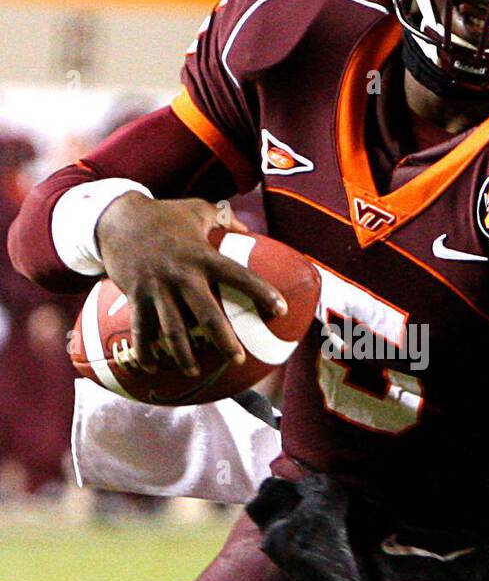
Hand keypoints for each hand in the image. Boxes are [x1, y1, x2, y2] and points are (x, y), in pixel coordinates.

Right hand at [96, 193, 286, 375]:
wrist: (115, 218)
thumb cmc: (162, 214)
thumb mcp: (196, 209)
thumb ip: (224, 218)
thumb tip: (245, 230)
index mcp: (201, 256)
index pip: (238, 276)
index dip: (262, 292)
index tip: (281, 310)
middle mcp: (181, 276)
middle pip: (207, 315)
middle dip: (224, 341)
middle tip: (238, 359)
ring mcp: (157, 289)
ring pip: (174, 331)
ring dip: (184, 355)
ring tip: (195, 371)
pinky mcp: (135, 297)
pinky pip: (141, 331)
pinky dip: (145, 352)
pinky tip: (152, 368)